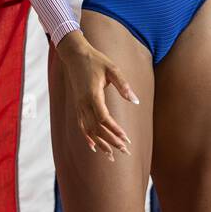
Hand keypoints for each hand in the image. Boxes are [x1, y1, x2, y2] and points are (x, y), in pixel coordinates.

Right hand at [55, 32, 137, 160]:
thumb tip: (136, 101)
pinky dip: (88, 138)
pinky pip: (82, 126)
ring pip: (89, 130)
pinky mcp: (78, 106)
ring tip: (112, 156)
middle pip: (97, 128)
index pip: (103, 118)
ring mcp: (79, 106)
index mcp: (92, 94)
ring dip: (101, 143)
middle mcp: (83, 103)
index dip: (114, 130)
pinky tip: (94, 147)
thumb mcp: (113, 69)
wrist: (75, 55)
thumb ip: (124, 85)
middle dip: (111, 141)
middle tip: (125, 151)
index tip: (126, 140)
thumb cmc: (96, 60)